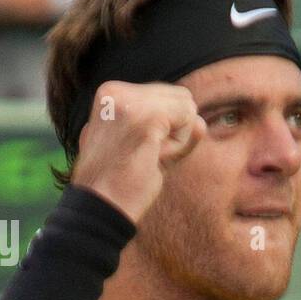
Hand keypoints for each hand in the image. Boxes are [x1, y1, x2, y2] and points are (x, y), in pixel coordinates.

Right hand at [71, 81, 206, 224]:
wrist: (99, 208)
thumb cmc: (121, 185)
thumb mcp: (148, 150)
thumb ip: (175, 132)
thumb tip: (201, 122)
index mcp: (111, 94)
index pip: (165, 95)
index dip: (165, 129)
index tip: (136, 150)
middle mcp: (115, 91)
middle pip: (181, 97)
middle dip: (174, 132)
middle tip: (144, 157)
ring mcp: (129, 101)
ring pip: (187, 107)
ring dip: (177, 140)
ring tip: (147, 157)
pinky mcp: (145, 117)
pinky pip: (189, 120)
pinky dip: (179, 146)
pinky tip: (154, 158)